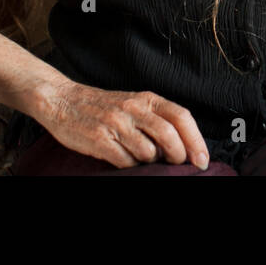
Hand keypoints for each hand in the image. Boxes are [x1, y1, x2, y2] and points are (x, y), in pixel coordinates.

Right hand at [37, 80, 209, 169]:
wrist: (63, 100)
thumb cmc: (103, 106)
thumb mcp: (134, 103)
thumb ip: (157, 119)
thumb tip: (184, 146)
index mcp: (147, 99)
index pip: (182, 117)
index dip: (196, 140)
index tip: (202, 160)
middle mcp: (134, 108)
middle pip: (169, 135)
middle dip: (178, 156)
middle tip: (176, 164)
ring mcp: (116, 123)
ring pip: (148, 152)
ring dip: (150, 162)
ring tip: (140, 157)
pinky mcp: (100, 139)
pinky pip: (125, 161)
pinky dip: (129, 166)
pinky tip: (123, 158)